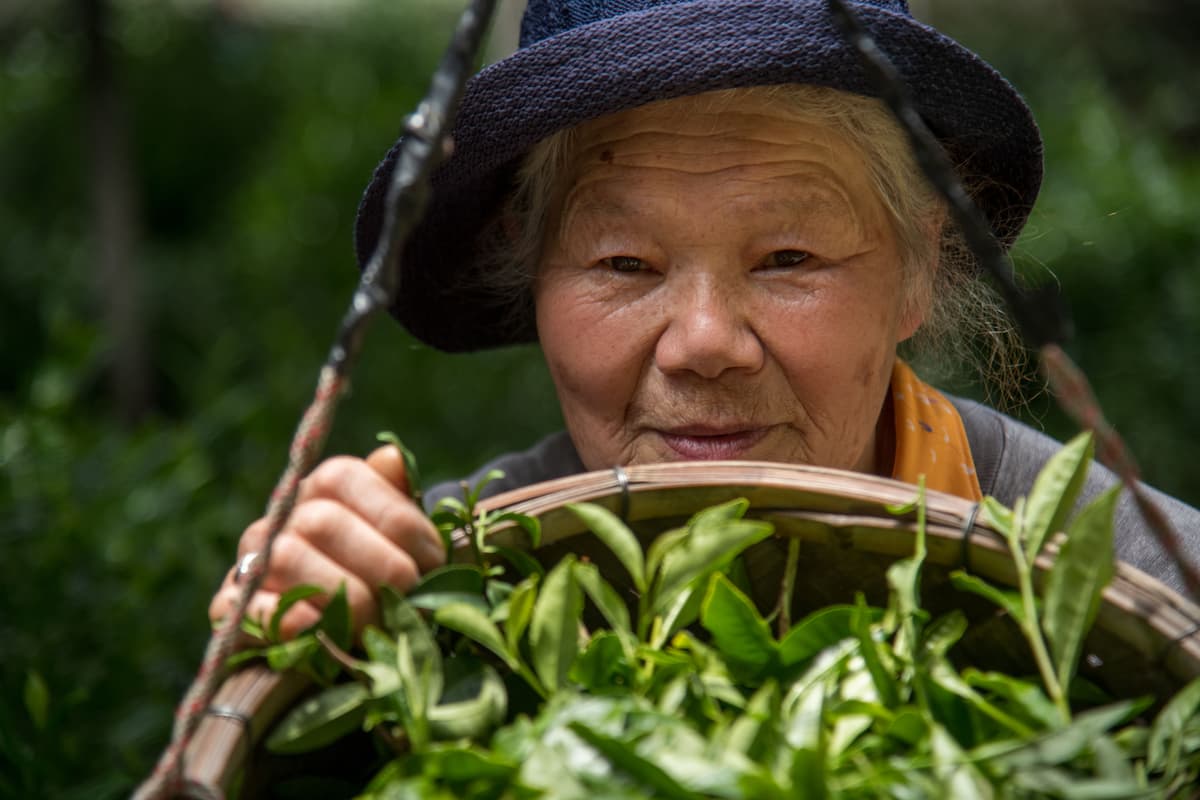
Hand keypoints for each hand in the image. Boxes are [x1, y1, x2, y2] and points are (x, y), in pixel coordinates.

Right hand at [208, 444, 444, 640]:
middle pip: (323, 523)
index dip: (399, 521)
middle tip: (413, 597)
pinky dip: (281, 617)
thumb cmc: (378, 565)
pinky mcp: (233, 607)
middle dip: (380, 565)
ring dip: (342, 597)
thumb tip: (393, 458)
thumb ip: (400, 494)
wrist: (328, 616)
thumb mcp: (398, 528)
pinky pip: (246, 605)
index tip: (433, 560)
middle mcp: (285, 513)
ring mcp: (254, 557)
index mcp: (326, 483)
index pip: (350, 479)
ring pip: (287, 559)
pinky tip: (315, 627)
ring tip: (379, 622)